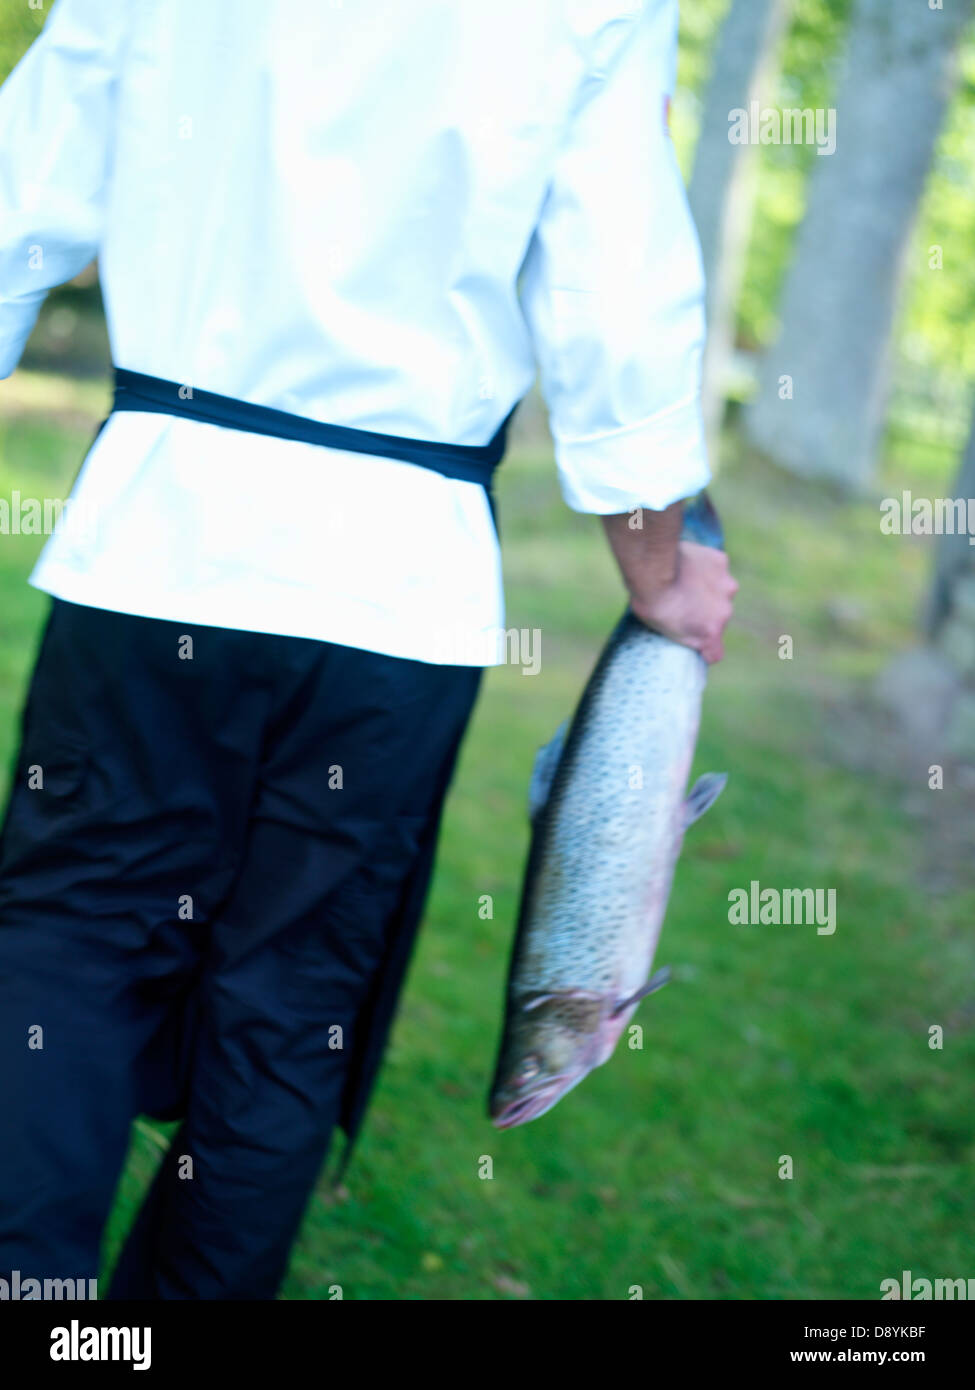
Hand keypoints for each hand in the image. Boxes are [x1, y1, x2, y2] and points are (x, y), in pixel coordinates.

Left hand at [629, 540, 737, 663]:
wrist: (652, 569)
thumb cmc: (651, 602)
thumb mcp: (665, 630)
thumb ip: (686, 635)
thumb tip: (689, 634)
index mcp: (710, 633)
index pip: (715, 653)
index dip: (704, 649)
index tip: (694, 640)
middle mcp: (724, 611)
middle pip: (718, 617)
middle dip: (705, 612)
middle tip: (683, 602)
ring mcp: (726, 586)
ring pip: (720, 591)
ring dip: (708, 589)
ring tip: (684, 580)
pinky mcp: (721, 562)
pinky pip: (716, 567)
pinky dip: (706, 567)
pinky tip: (688, 563)